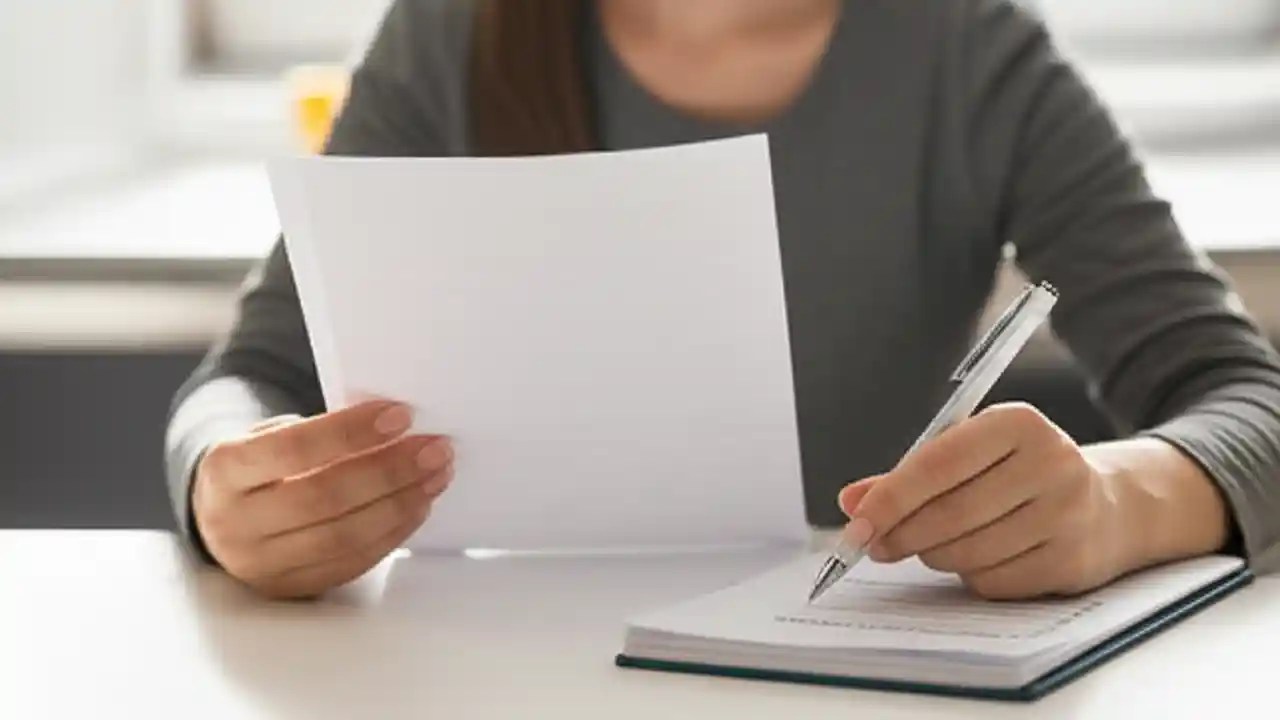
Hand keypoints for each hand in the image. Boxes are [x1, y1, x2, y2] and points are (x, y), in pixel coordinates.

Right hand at [192, 401, 452, 598]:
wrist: (223, 518)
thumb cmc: (258, 467)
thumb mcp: (266, 436)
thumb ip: (317, 431)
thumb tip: (390, 428)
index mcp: (224, 471)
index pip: (293, 449)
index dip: (350, 432)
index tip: (400, 415)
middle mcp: (235, 523)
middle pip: (324, 498)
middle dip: (389, 470)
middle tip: (433, 448)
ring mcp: (262, 564)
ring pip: (343, 537)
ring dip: (401, 503)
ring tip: (435, 475)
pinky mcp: (292, 589)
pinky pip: (353, 563)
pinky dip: (393, 532)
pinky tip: (417, 505)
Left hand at [837, 403, 1227, 599]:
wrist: (1109, 505)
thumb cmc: (1018, 474)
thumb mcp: (970, 455)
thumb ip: (909, 475)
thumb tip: (851, 501)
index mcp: (1018, 423)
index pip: (937, 464)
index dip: (890, 498)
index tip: (856, 523)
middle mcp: (1051, 463)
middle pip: (950, 513)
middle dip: (901, 534)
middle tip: (875, 543)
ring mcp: (1068, 515)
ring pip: (967, 551)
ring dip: (933, 555)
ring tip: (930, 544)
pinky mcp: (1072, 561)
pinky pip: (993, 581)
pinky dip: (970, 575)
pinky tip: (975, 557)